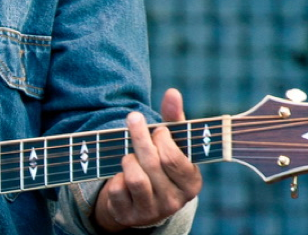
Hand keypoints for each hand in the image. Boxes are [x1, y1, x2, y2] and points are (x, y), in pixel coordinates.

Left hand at [93, 88, 201, 231]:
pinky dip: (115, 177)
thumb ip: (173, 119)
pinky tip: (120, 174)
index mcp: (191, 183)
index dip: (161, 139)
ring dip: (128, 159)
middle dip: (139, 136)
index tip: (157, 129)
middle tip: (133, 118)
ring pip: (135, 178)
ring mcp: (152, 211)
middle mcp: (175, 201)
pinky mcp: (129, 216)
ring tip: (129, 154)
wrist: (142, 200)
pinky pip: (118, 190)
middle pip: (152, 163)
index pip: (172, 158)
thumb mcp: (172, 143)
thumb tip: (172, 92)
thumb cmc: (161, 163)